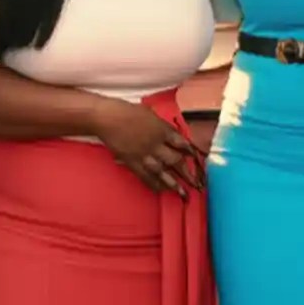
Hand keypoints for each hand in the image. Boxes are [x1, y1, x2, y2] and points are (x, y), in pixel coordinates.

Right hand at [89, 99, 203, 196]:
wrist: (108, 118)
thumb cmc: (128, 111)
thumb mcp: (150, 114)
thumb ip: (162, 126)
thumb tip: (170, 134)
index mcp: (162, 130)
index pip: (181, 143)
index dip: (190, 151)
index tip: (196, 158)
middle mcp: (156, 145)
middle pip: (175, 161)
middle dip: (186, 172)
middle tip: (195, 183)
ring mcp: (144, 156)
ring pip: (163, 172)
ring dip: (174, 184)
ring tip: (183, 193)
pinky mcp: (133, 163)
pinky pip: (146, 176)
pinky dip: (154, 184)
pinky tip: (161, 190)